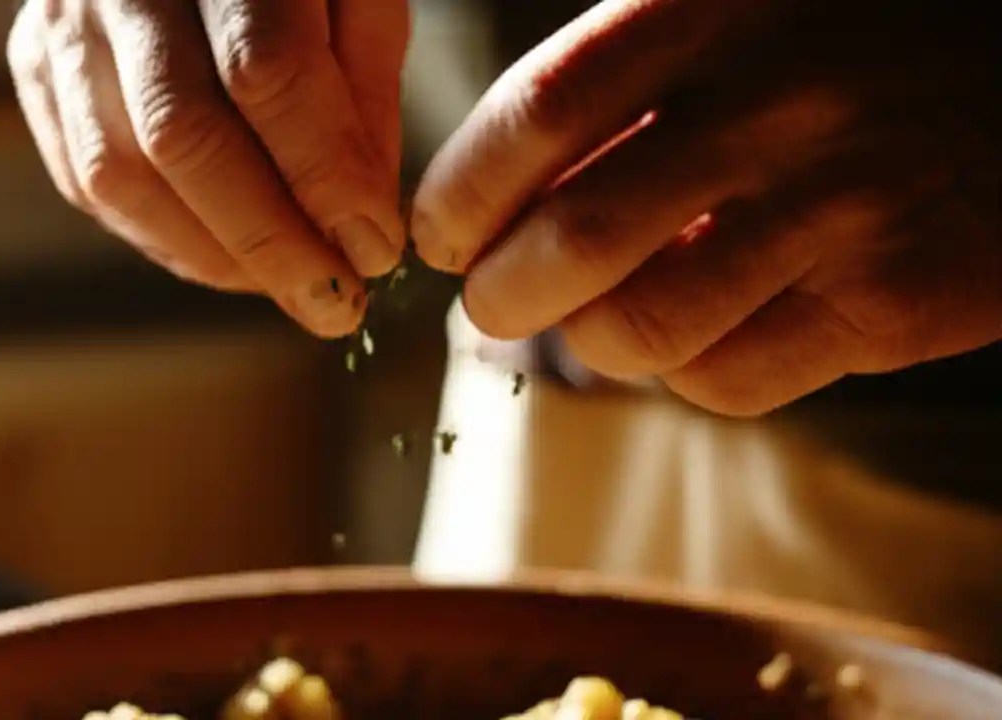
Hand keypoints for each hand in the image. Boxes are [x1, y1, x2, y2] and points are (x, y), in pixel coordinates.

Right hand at [8, 0, 408, 336]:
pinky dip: (162, 238)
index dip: (323, 176)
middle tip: (334, 303)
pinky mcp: (34, 65)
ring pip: (120, 173)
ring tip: (286, 287)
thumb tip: (355, 220)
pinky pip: (86, 181)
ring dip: (212, 256)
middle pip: (182, 136)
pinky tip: (224, 256)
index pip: (264, 73)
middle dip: (268, 241)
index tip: (375, 249)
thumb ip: (363, 93)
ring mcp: (64, 24)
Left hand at [413, 0, 999, 414]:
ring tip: (599, 319)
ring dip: (591, 342)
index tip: (442, 239)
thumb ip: (613, 86)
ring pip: (637, 331)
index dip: (460, 196)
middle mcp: (780, 102)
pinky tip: (704, 330)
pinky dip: (683, 372)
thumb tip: (482, 209)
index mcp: (713, 10)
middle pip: (570, 243)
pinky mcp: (894, 303)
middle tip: (496, 302)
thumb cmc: (841, 49)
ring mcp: (844, 207)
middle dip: (501, 296)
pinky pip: (724, 381)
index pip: (538, 114)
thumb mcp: (727, 15)